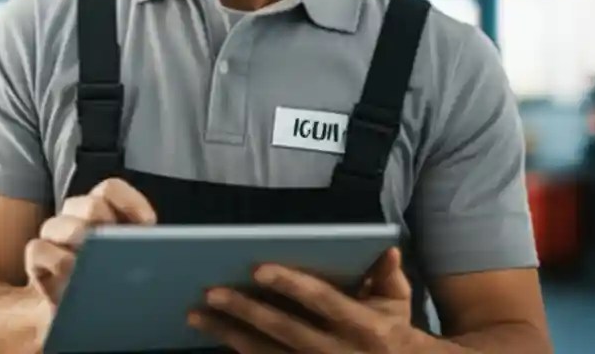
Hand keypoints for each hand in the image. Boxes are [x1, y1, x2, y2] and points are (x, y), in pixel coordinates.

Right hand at [23, 178, 155, 306]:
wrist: (83, 318)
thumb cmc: (112, 286)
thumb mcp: (131, 263)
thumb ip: (140, 246)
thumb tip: (151, 239)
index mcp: (103, 213)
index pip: (111, 190)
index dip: (130, 201)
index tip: (148, 224)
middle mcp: (76, 219)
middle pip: (89, 204)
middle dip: (103, 219)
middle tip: (113, 239)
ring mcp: (54, 239)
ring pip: (59, 222)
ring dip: (78, 235)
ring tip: (92, 254)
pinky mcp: (37, 263)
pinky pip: (37, 248)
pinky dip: (56, 258)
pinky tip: (73, 272)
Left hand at [190, 248, 428, 353]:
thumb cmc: (394, 336)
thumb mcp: (398, 306)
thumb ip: (388, 278)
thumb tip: (388, 250)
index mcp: (361, 326)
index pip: (321, 300)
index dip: (290, 284)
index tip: (258, 269)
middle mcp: (335, 351)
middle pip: (283, 328)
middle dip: (245, 310)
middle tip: (211, 292)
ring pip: (266, 353)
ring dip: (229, 334)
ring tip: (196, 316)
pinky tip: (214, 340)